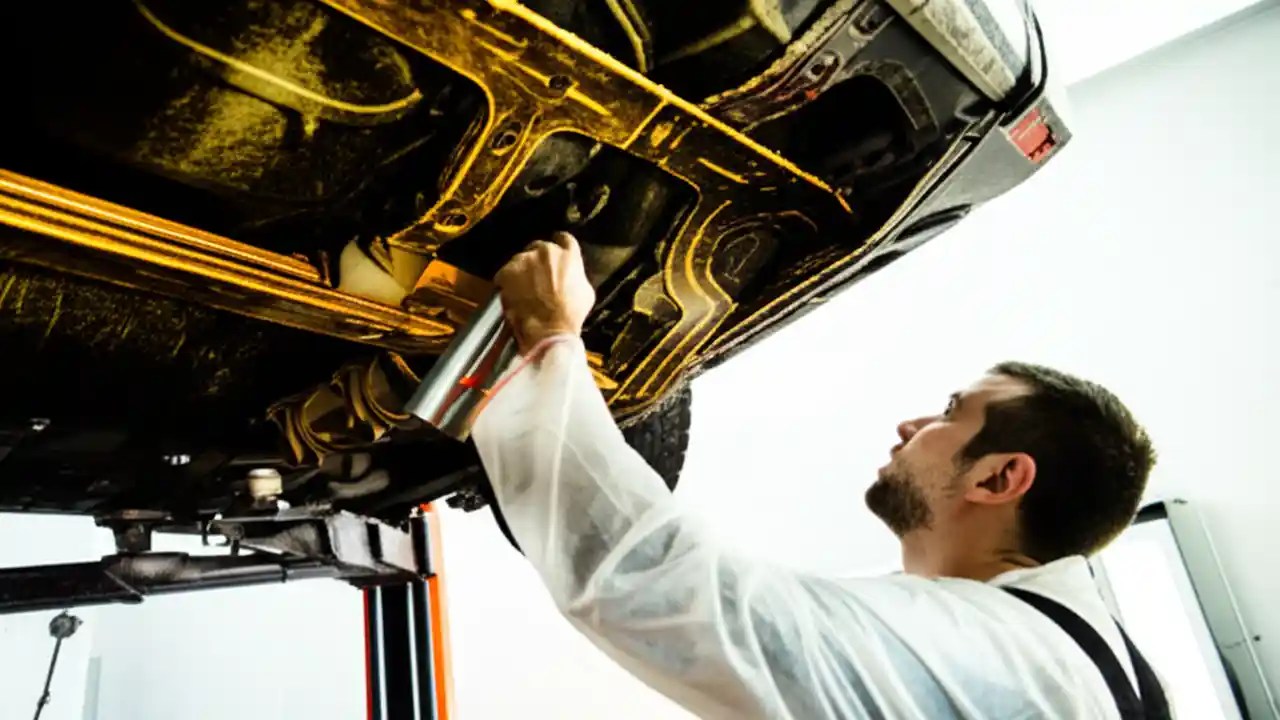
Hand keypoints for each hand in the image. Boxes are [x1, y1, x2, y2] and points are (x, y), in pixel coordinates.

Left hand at [494, 231, 595, 353]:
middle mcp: (546, 251)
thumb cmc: (571, 314)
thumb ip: (576, 276)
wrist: (549, 329)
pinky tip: (513, 296)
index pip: (564, 239)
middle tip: (538, 277)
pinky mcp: (507, 271)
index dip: (559, 247)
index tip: (555, 255)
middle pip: (539, 248)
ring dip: (522, 271)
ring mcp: (525, 260)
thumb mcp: (586, 292)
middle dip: (538, 260)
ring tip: (524, 290)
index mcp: (569, 254)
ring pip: (520, 260)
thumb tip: (571, 277)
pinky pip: (505, 273)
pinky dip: (507, 283)